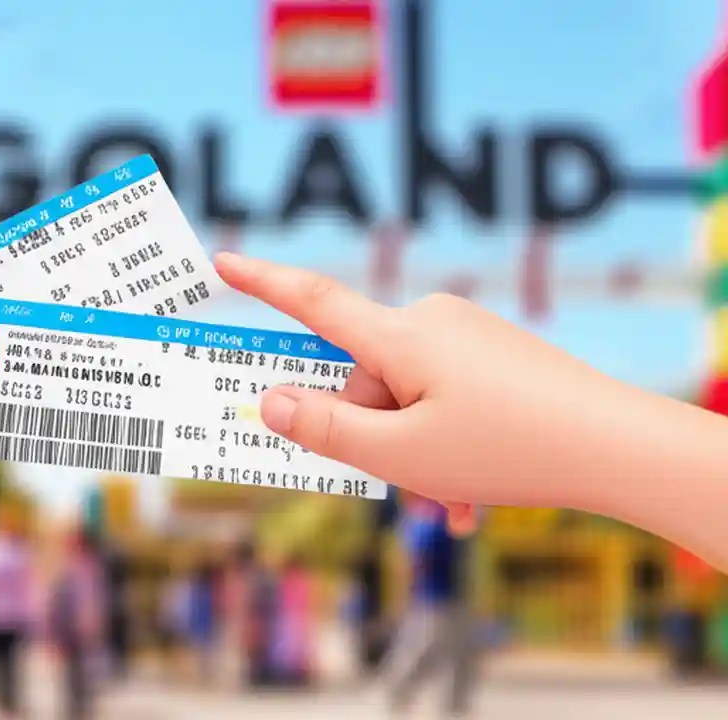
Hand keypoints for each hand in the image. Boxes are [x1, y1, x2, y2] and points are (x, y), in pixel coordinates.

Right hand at [214, 253, 727, 546]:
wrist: (620, 446)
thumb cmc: (507, 449)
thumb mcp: (400, 455)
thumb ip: (324, 430)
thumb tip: (269, 401)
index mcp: (400, 336)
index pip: (312, 300)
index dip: (261, 282)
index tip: (221, 258)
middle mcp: (430, 321)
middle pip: (363, 380)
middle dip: (372, 438)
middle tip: (409, 493)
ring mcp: (466, 335)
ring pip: (405, 397)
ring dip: (413, 453)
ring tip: (451, 508)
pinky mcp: (494, 353)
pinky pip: (443, 396)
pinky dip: (445, 443)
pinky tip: (471, 497)